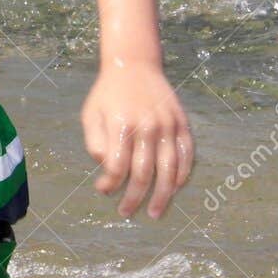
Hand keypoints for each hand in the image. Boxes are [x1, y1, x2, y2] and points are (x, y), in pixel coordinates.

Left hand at [81, 60, 193, 218]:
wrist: (134, 64)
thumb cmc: (108, 93)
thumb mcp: (91, 114)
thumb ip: (94, 142)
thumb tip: (106, 169)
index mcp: (121, 124)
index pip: (117, 167)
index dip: (110, 184)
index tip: (103, 191)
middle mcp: (147, 126)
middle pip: (143, 173)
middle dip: (135, 198)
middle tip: (127, 212)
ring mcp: (167, 125)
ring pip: (169, 169)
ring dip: (163, 195)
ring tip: (156, 212)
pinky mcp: (182, 123)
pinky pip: (186, 155)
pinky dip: (182, 175)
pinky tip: (174, 188)